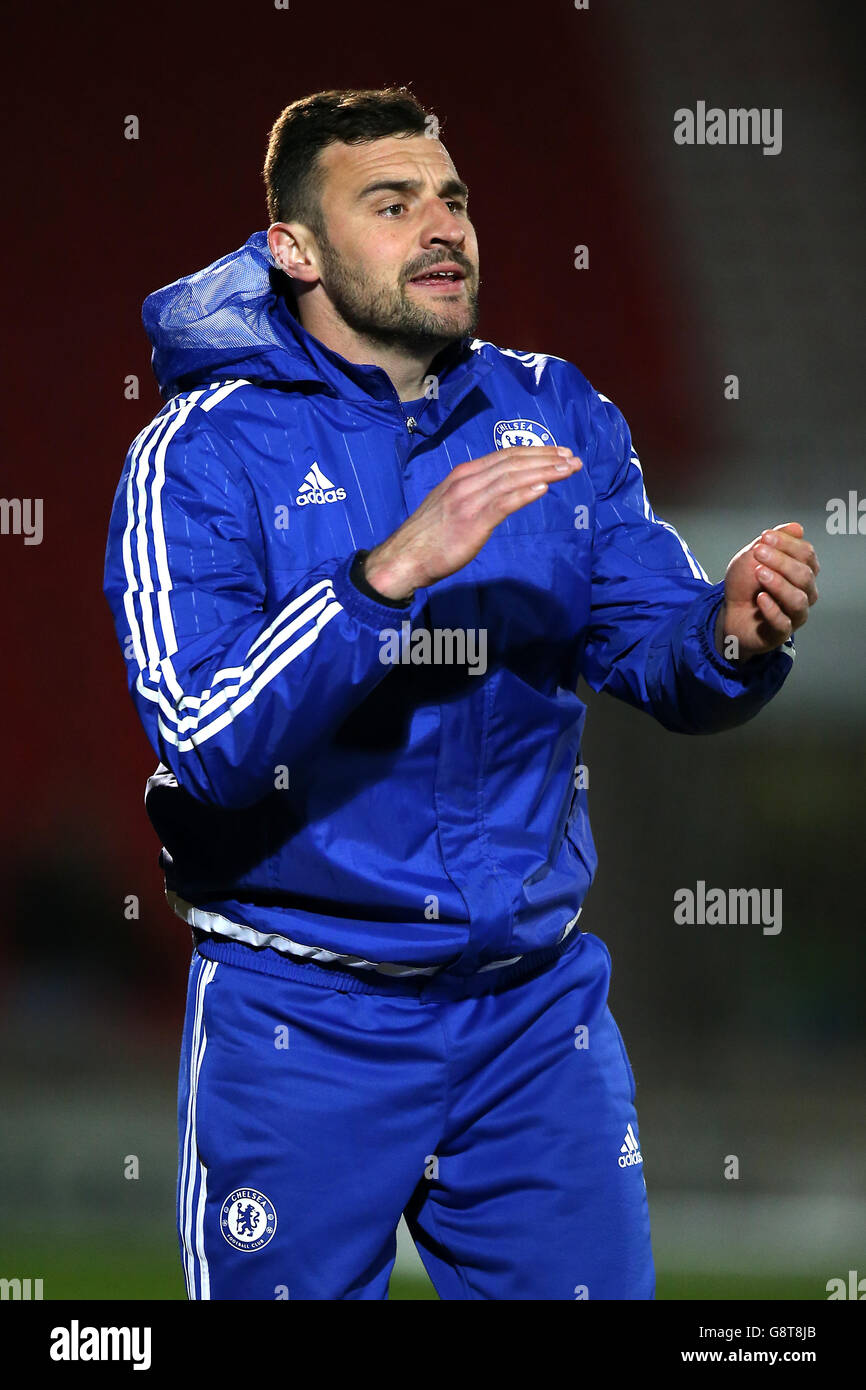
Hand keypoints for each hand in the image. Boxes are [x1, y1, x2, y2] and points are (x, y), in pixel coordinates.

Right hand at [364, 446, 582, 599]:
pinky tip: (544, 488)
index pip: (504, 456)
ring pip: (513, 478)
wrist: (405, 557)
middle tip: (573, 458)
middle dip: (546, 458)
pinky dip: (525, 493)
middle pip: (513, 462)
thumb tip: (500, 492)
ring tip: (567, 470)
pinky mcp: (472, 521)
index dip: (534, 451)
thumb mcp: (451, 504)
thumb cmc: (429, 536)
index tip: (558, 452)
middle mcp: (466, 481)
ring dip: (544, 471)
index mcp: (462, 474)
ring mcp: (469, 499)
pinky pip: (503, 502)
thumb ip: (475, 494)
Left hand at [715, 521, 818, 661]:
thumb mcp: (752, 558)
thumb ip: (773, 543)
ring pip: (797, 599)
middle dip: (781, 561)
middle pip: (804, 575)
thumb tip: (796, 527)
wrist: (729, 613)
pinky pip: (783, 622)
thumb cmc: (745, 585)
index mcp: (802, 572)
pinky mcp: (781, 632)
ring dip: (778, 583)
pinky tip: (760, 598)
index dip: (787, 543)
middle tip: (760, 553)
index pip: (806, 554)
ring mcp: (795, 614)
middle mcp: (805, 593)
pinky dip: (772, 609)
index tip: (765, 537)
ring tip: (759, 573)